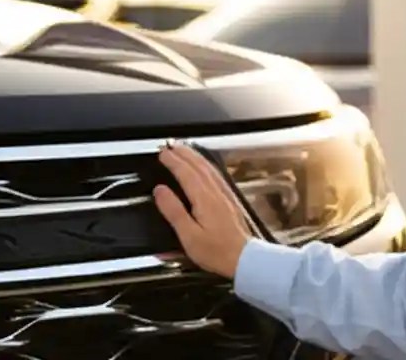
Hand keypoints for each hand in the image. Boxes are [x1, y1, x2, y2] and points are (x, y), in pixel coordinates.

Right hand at [153, 141, 253, 277]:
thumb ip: (173, 211)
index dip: (173, 161)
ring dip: (195, 157)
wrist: (245, 259)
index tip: (162, 153)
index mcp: (203, 199)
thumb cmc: (217, 252)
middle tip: (171, 145)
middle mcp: (216, 193)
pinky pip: (217, 175)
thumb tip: (160, 191)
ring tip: (185, 150)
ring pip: (209, 168)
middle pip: (198, 166)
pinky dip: (208, 166)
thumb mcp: (188, 236)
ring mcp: (225, 195)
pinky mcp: (231, 201)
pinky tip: (206, 167)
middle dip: (183, 153)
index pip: (185, 173)